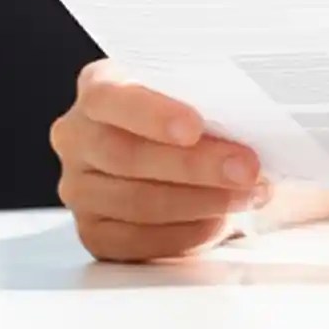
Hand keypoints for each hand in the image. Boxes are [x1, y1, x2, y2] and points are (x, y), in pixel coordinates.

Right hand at [50, 60, 269, 261]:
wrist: (192, 166)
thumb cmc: (197, 123)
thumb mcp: (199, 99)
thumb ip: (210, 103)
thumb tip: (251, 122)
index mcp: (99, 88)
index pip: (110, 98)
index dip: (153, 114)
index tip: (194, 127)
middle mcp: (77, 137)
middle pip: (127, 156)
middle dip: (195, 166)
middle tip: (246, 169)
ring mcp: (80, 188)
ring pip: (135, 202)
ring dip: (201, 201)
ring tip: (247, 196)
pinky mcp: (94, 232)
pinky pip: (136, 241)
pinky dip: (185, 233)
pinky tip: (219, 221)